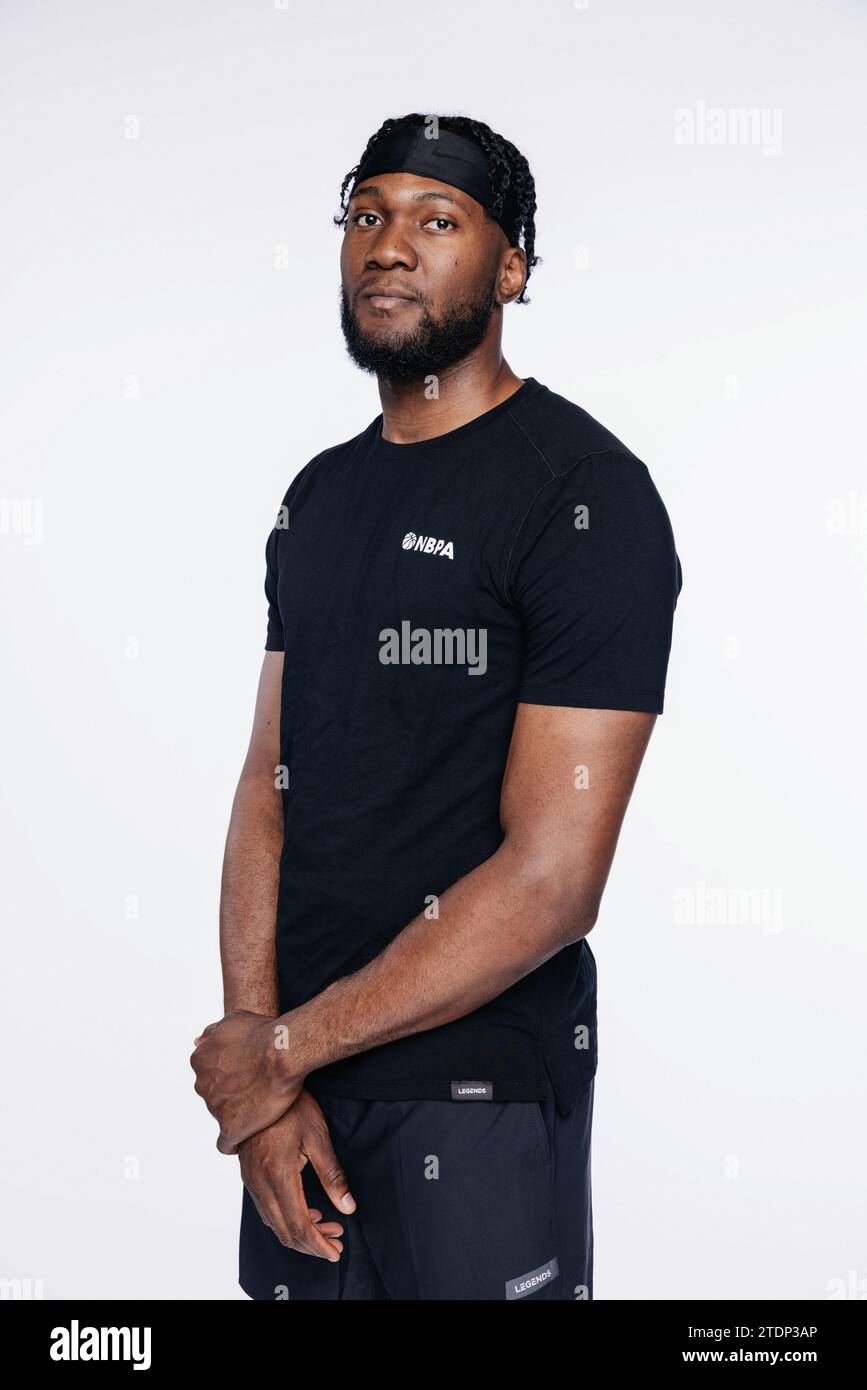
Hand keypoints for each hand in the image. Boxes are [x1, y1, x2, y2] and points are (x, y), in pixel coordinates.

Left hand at [190, 1009, 302, 1153]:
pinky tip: (246, 1136)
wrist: (282, 1052)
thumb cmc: (263, 1032)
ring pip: (223, 1115)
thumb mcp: (233, 1021)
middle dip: (230, 1094)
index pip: (208, 1075)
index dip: (228, 1076)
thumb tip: (197, 1040)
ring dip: (237, 1113)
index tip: (245, 1074)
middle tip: (256, 1088)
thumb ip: (212, 1032)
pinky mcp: (231, 1128)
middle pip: (214, 1095)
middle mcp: (203, 1085)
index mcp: (200, 1060)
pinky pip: (226, 1143)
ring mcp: (215, 1107)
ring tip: (261, 1106)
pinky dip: (234, 1142)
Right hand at [239, 1089, 355, 1260]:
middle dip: (311, 1244)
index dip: (317, 1244)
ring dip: (299, 1231)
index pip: (298, 1225)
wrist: (261, 1079)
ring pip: (273, 1222)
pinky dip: (286, 1218)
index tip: (335, 1252)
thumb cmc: (293, 1103)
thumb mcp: (318, 1135)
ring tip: (327, 1228)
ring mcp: (251, 1178)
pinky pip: (265, 1208)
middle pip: (284, 1230)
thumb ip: (333, 1175)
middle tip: (336, 1244)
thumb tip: (348, 1207)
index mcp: (278, 1174)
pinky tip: (305, 1210)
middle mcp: (259, 1181)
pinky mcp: (249, 1172)